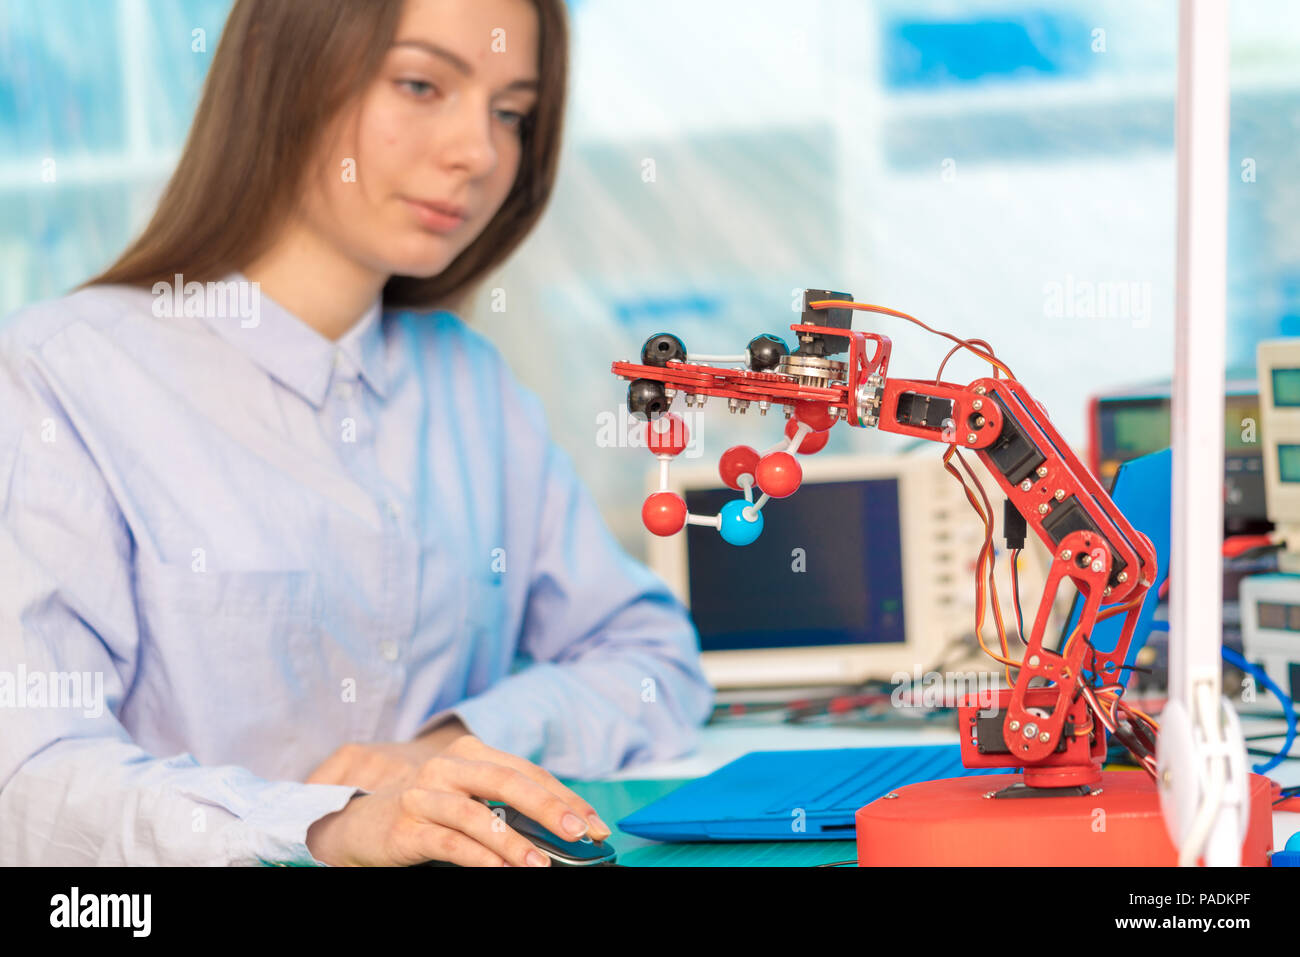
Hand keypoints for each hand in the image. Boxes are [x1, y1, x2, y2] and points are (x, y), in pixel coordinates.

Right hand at [305, 733, 611, 866]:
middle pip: (506, 781)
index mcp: (470, 753)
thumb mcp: (468, 798)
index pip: (527, 771)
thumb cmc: (427, 811)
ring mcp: (423, 795)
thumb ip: (506, 805)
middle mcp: (447, 767)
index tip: (595, 824)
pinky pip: (450, 843)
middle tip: (579, 834)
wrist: (358, 824)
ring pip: (478, 815)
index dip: (564, 797)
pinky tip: (502, 872)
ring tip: (542, 864)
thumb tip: (563, 828)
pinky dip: (480, 858)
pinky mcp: (406, 827)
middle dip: (548, 808)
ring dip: (514, 842)